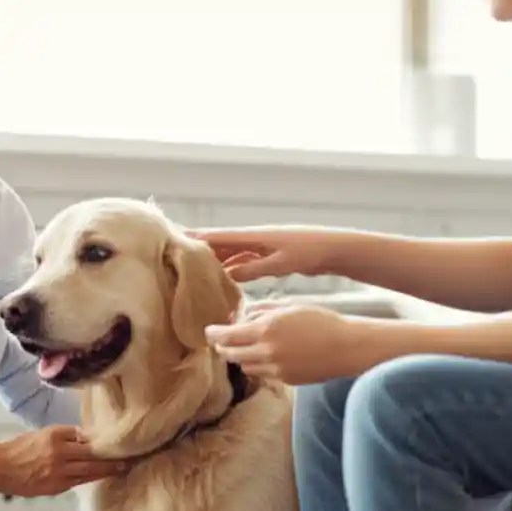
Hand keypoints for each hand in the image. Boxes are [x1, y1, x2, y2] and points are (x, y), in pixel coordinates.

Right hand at [0, 426, 128, 496]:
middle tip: (131, 456)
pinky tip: (101, 476)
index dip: (102, 440)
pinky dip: (90, 478)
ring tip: (123, 468)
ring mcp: (59, 472)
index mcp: (56, 436)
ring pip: (90, 471)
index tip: (117, 439)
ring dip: (108, 470)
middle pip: (93, 455)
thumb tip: (87, 439)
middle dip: (112, 456)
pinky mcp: (57, 487)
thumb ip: (65, 436)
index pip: (86, 436)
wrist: (2, 468)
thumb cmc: (21, 448)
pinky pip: (79, 482)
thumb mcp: (43, 434)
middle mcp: (60, 453)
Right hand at [187, 227, 333, 281]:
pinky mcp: (272, 254)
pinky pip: (246, 258)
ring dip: (217, 258)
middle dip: (202, 247)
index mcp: (256, 236)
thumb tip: (228, 273)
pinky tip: (227, 274)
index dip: (198, 237)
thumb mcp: (281, 264)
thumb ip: (255, 269)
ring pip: (234, 251)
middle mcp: (257, 237)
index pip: (220, 236)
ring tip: (197, 267)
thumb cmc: (310, 253)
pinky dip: (234, 265)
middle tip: (178, 254)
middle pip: (223, 242)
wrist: (335, 249)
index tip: (176, 237)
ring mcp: (264, 245)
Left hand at [204, 302, 361, 384]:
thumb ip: (263, 310)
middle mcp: (266, 352)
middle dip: (223, 347)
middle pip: (230, 354)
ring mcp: (275, 369)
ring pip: (244, 366)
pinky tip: (268, 356)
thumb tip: (244, 315)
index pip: (227, 336)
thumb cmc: (320, 321)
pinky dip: (259, 365)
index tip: (208, 331)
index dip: (213, 335)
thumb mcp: (289, 307)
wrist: (345, 347)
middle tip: (221, 341)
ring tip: (247, 347)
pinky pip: (263, 374)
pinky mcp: (284, 380)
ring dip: (241, 357)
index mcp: (266, 329)